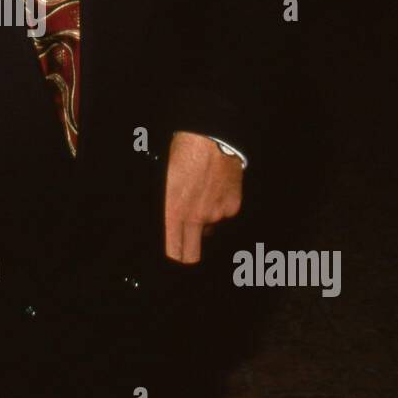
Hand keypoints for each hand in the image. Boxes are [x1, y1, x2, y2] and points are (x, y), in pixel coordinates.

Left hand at [164, 130, 242, 264]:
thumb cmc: (183, 153)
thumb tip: (169, 224)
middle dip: (187, 256)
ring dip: (203, 221)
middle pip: (191, 256)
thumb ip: (167, 207)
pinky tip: (215, 189)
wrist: (213, 139)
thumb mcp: (165, 181)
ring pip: (207, 229)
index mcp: (173, 212)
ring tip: (200, 196)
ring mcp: (216, 215)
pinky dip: (219, 208)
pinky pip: (223, 215)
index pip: (173, 251)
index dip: (172, 259)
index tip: (172, 259)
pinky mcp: (232, 207)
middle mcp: (195, 218)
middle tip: (184, 250)